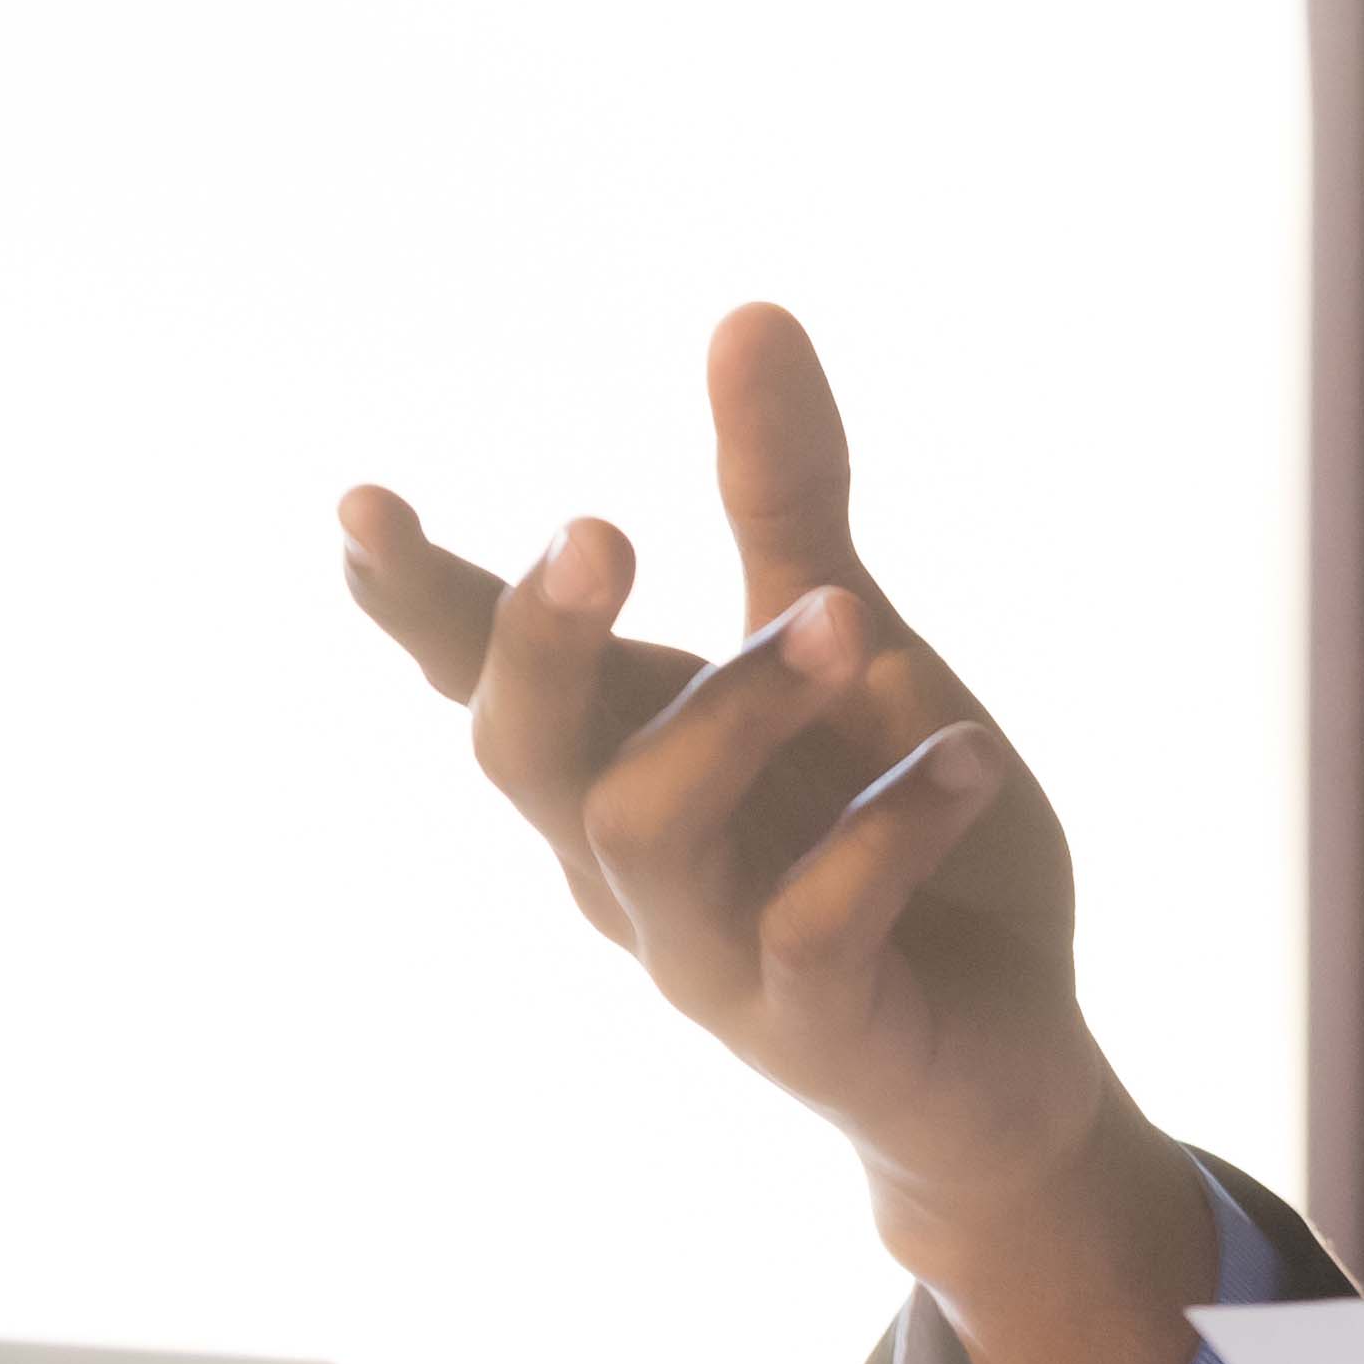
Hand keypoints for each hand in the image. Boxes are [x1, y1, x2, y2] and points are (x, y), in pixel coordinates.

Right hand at [340, 303, 1211, 1363]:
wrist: (1002, 1055)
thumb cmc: (892, 833)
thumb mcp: (856, 639)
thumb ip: (791, 497)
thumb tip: (748, 307)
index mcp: (621, 752)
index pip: (482, 670)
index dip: (417, 596)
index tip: (361, 502)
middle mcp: (625, 856)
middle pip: (520, 750)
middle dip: (543, 643)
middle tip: (602, 527)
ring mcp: (703, 951)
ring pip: (645, 829)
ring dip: (740, 715)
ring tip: (858, 630)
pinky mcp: (810, 1024)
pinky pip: (811, 927)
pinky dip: (887, 835)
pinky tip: (968, 763)